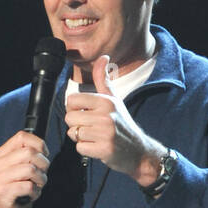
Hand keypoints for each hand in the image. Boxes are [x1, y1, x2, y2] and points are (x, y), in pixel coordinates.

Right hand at [0, 132, 50, 207]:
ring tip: (37, 186)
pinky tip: (31, 196)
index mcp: (1, 155)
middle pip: (29, 152)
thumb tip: (42, 147)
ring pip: (30, 169)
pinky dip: (36, 192)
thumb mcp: (24, 169)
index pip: (22, 136)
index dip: (39, 144)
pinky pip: (29, 186)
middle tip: (41, 176)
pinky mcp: (3, 193)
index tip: (44, 156)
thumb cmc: (21, 191)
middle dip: (43, 164)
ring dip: (41, 179)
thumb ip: (30, 155)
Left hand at [64, 54, 162, 181]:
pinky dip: (86, 149)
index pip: (72, 100)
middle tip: (90, 127)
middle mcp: (106, 116)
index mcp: (106, 101)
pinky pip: (80, 148)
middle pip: (69, 118)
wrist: (138, 150)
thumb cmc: (122, 123)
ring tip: (95, 137)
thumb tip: (103, 57)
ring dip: (81, 138)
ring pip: (73, 133)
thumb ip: (103, 79)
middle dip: (76, 124)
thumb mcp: (114, 99)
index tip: (84, 113)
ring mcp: (105, 134)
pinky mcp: (104, 150)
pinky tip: (98, 147)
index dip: (74, 108)